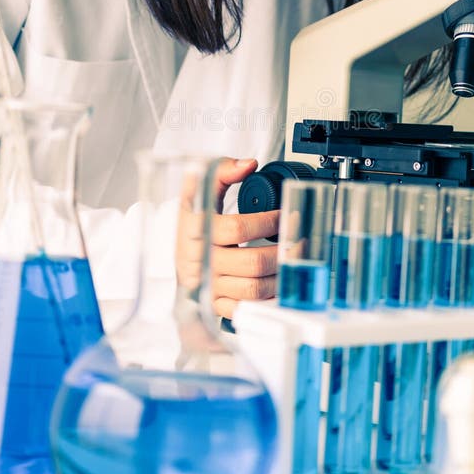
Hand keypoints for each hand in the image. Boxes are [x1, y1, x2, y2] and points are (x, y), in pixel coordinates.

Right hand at [175, 157, 279, 318]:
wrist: (175, 254)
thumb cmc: (191, 224)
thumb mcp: (197, 191)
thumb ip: (221, 171)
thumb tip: (248, 164)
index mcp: (198, 231)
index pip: (238, 228)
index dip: (268, 222)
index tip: (284, 216)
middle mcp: (203, 262)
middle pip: (253, 262)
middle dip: (283, 251)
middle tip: (298, 240)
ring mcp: (210, 286)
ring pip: (254, 288)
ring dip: (281, 275)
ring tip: (293, 260)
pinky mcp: (216, 304)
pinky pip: (246, 308)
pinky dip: (267, 299)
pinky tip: (278, 283)